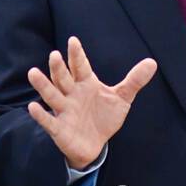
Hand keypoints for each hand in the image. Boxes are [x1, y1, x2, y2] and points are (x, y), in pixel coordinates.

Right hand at [26, 36, 157, 170]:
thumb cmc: (104, 117)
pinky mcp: (58, 128)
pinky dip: (40, 115)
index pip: (80, 66)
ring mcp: (63, 110)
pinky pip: (48, 120)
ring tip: (33, 73)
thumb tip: (152, 62)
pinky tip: (32, 107)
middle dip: (58, 67)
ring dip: (43, 85)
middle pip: (63, 78)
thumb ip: (134, 81)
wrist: (95, 144)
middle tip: (54, 55)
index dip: (77, 55)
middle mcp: (71, 94)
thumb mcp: (121, 98)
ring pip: (51, 95)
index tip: (73, 41)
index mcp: (85, 83)